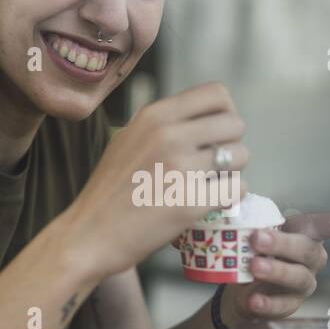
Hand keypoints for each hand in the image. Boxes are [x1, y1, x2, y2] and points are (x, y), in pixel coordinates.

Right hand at [67, 82, 249, 280]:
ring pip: (241, 156)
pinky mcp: (190, 202)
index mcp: (154, 115)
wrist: (88, 235)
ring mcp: (180, 168)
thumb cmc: (109, 192)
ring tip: (211, 184)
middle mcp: (168, 135)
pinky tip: (211, 203)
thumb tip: (201, 118)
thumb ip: (161, 125)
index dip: (225, 113)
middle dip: (232, 144)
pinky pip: (237, 188)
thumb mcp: (128, 140)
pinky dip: (230, 197)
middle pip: (235, 124)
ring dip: (233, 171)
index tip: (216, 133)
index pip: (216, 93)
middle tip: (216, 164)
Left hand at [222, 199, 329, 320]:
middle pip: (306, 251)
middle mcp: (312, 259)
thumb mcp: (254, 230)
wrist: (242, 286)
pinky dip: (266, 303)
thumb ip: (254, 220)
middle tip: (257, 239)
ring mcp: (304, 283)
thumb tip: (238, 203)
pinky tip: (253, 299)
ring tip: (254, 267)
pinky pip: (283, 305)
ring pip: (297, 278)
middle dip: (282, 244)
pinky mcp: (290, 305)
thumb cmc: (255, 250)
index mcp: (307, 234)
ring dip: (276, 271)